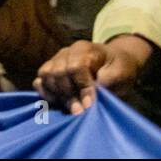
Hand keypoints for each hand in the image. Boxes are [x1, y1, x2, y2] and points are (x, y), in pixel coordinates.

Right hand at [33, 35, 153, 114]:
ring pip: (46, 76)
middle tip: (80, 112)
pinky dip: (45, 92)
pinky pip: (39, 81)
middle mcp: (66, 52)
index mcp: (85, 49)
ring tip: (71, 107)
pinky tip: (57, 102)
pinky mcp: (50, 71)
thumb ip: (107, 82)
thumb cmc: (118, 68)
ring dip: (57, 94)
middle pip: (58, 72)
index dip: (81, 87)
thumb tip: (90, 97)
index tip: (89, 105)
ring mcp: (56, 60)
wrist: (113, 62)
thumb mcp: (121, 73)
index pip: (76, 67)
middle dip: (69, 95)